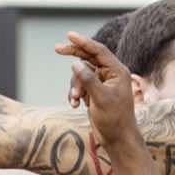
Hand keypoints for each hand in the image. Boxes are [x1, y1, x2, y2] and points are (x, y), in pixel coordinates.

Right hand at [57, 33, 139, 147]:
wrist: (117, 139)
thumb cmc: (114, 119)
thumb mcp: (100, 98)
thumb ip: (88, 79)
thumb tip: (75, 63)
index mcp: (117, 71)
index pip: (99, 51)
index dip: (83, 42)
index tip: (69, 35)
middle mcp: (111, 74)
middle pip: (89, 57)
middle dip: (74, 56)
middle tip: (57, 48)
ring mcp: (102, 83)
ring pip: (81, 74)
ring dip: (75, 86)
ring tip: (76, 100)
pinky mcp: (95, 92)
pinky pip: (80, 86)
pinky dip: (75, 93)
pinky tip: (75, 105)